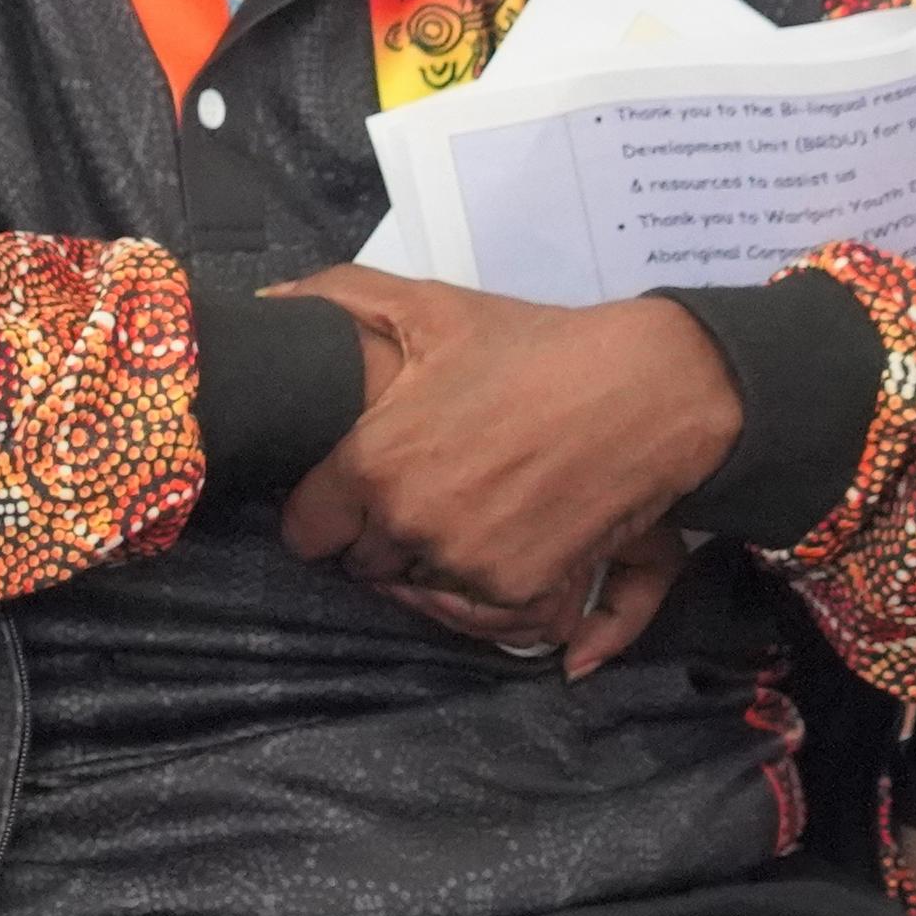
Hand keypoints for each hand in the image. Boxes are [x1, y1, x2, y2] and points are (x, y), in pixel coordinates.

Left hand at [267, 267, 740, 647]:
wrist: (646, 391)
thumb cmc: (535, 346)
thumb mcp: (433, 307)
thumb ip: (341, 299)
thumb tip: (269, 304)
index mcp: (373, 461)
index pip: (306, 529)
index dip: (326, 512)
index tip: (352, 496)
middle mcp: (411, 523)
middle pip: (363, 564)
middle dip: (382, 536)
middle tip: (425, 493)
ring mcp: (466, 565)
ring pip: (418, 592)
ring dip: (433, 568)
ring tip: (468, 516)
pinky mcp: (520, 593)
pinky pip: (477, 616)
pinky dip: (486, 594)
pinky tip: (502, 546)